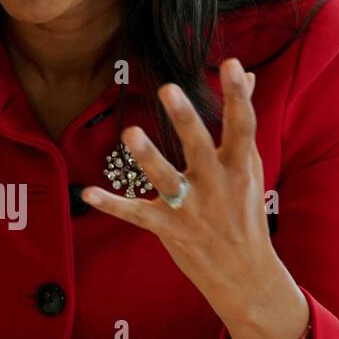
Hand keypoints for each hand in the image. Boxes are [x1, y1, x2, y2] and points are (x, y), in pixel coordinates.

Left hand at [80, 58, 286, 330]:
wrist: (246, 274)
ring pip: (167, 180)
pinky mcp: (169, 229)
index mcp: (239, 166)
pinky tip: (87, 193)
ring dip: (148, 158)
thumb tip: (251, 76)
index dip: (239, 96)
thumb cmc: (245, 211)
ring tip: (130, 134)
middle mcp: (216, 185)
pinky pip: (137, 214)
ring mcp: (191, 209)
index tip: (234, 65)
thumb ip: (243, 122)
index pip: (242, 126)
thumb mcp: (250, 167)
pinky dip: (112, 205)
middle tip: (169, 89)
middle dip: (185, 120)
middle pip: (199, 148)